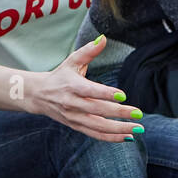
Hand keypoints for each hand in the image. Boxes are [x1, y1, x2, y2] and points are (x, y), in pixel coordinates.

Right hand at [27, 35, 145, 140]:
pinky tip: (127, 137)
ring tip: (137, 129)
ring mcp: (74, 117)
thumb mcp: (71, 61)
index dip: (106, 94)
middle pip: (97, 110)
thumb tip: (103, 38)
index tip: (123, 96)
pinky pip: (95, 134)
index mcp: (72, 86)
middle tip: (139, 112)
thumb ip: (89, 51)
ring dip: (119, 129)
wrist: (38, 95)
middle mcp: (72, 103)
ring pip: (98, 126)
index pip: (90, 91)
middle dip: (119, 113)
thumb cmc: (59, 76)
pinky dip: (111, 138)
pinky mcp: (75, 126)